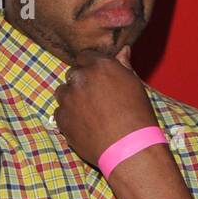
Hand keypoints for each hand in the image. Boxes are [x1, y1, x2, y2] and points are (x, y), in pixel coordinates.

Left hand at [52, 45, 157, 168]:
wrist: (129, 148)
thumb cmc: (137, 116)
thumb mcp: (134, 86)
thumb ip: (123, 66)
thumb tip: (123, 50)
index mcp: (101, 65)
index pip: (85, 56)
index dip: (91, 67)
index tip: (97, 78)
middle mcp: (81, 77)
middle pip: (73, 73)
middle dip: (81, 83)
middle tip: (95, 98)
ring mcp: (68, 98)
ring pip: (63, 92)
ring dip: (72, 99)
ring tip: (89, 113)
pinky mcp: (61, 117)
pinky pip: (60, 112)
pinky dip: (68, 117)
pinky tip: (84, 125)